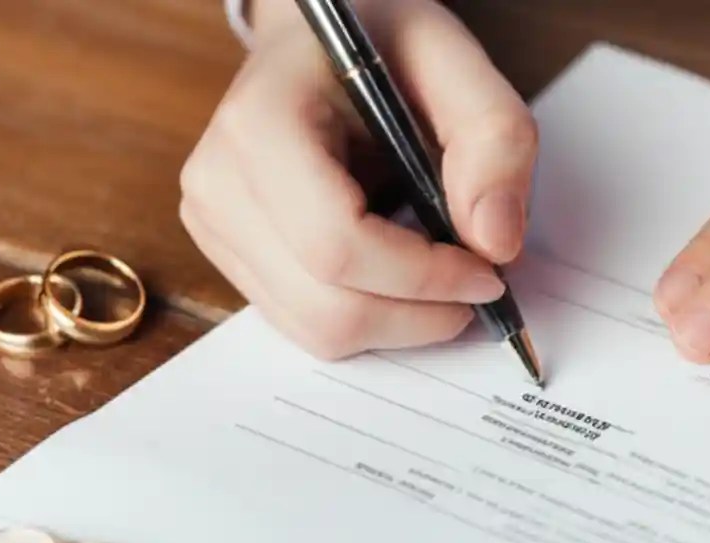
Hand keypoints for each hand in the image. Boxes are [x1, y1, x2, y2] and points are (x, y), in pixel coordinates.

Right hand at [180, 0, 535, 358]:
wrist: (314, 45)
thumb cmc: (379, 45)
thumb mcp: (455, 62)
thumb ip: (495, 139)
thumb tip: (497, 242)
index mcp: (260, 124)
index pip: (337, 244)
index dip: (423, 277)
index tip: (489, 273)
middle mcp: (217, 184)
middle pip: (328, 308)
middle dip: (420, 314)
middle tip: (479, 285)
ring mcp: (212, 227)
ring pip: (318, 331)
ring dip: (399, 322)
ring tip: (444, 276)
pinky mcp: (227, 257)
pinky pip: (306, 325)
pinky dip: (371, 318)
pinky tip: (401, 274)